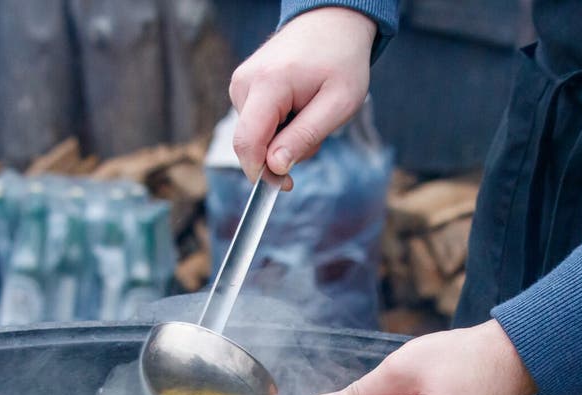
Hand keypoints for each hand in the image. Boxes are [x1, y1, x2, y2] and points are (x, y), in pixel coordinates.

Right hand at [229, 8, 375, 187]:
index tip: (285, 186)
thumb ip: (305, 137)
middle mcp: (244, 83)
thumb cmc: (341, 61)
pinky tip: (297, 108)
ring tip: (309, 114)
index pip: (247, 144)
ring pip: (255, 137)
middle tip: (315, 137)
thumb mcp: (338, 104)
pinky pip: (256, 125)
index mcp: (268, 85)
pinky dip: (278, 127)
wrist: (331, 21)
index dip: (261, 174)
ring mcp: (240, 84)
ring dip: (283, 140)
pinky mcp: (242, 87)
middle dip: (280, 155)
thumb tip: (274, 167)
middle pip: (250, 144)